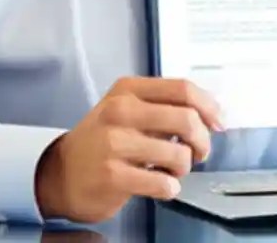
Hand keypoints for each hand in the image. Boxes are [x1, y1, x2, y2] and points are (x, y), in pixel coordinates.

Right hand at [35, 77, 223, 222]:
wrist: (58, 174)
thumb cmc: (99, 142)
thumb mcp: (126, 111)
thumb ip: (163, 107)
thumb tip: (210, 114)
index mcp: (128, 90)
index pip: (183, 89)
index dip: (209, 107)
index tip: (218, 122)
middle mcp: (120, 111)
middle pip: (187, 119)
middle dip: (202, 141)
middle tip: (198, 152)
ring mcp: (114, 143)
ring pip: (179, 154)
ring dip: (183, 168)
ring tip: (171, 170)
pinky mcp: (113, 175)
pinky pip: (162, 182)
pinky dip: (170, 188)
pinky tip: (160, 185)